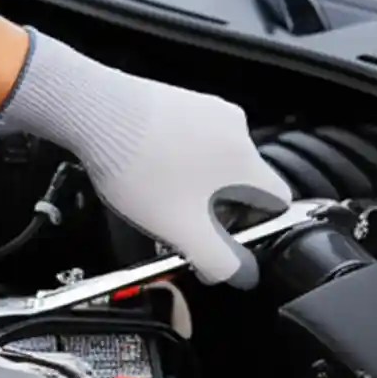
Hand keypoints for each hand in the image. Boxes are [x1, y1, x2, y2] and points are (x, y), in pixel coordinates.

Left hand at [0, 28, 292, 288]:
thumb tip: (243, 276)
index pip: (278, 203)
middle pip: (244, 184)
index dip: (257, 230)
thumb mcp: (182, 230)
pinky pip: (192, 141)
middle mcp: (236, 130)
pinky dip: (177, 161)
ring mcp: (208, 110)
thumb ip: (219, 260)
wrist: (97, 114)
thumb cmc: (139, 169)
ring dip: (195, 186)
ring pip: (216, 162)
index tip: (227, 242)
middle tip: (184, 226)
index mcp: (246, 162)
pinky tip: (148, 172)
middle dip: (218, 210)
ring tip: (159, 199)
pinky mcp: (181, 102)